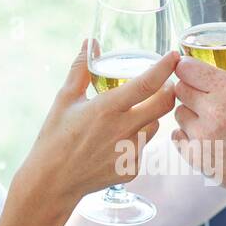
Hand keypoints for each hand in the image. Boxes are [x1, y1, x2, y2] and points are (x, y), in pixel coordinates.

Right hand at [21, 42, 179, 202]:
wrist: (52, 182)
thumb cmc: (54, 138)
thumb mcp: (64, 99)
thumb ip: (81, 70)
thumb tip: (90, 43)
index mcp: (106, 109)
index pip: (146, 84)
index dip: (164, 68)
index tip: (174, 56)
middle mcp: (123, 130)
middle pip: (164, 106)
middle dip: (169, 91)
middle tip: (164, 85)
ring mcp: (130, 152)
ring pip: (155, 126)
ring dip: (149, 116)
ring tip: (129, 116)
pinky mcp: (132, 169)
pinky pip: (143, 147)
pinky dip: (136, 139)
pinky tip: (115, 142)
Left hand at [171, 2, 225, 197]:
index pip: (186, 67)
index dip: (190, 69)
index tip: (199, 73)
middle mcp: (214, 113)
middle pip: (179, 89)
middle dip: (191, 92)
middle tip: (208, 97)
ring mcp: (203, 138)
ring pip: (176, 113)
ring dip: (188, 114)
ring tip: (210, 119)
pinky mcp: (195, 159)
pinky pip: (175, 137)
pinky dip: (187, 137)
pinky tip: (207, 138)